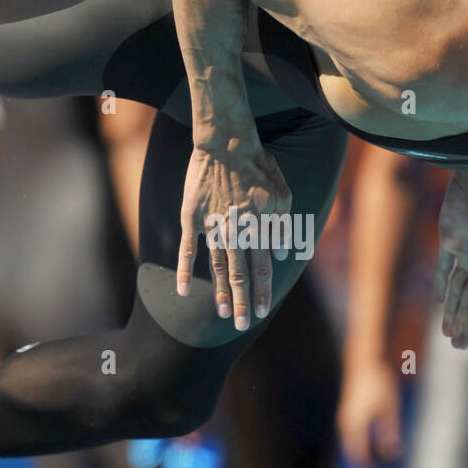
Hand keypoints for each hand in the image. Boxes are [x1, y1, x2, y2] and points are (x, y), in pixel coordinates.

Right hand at [177, 140, 291, 330]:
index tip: (260, 312)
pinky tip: (183, 290)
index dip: (261, 293)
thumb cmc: (259, 165)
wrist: (227, 142)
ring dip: (220, 292)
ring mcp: (214, 227)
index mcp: (260, 228)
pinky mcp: (193, 217)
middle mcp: (238, 233)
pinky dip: (185, 271)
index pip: (262, 270)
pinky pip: (188, 249)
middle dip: (241, 303)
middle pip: (241, 276)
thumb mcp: (283, 194)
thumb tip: (282, 253)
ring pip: (218, 267)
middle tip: (240, 325)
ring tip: (221, 313)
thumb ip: (283, 226)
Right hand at [337, 359, 403, 467]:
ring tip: (368, 466)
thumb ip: (390, 431)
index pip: (359, 452)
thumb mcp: (390, 407)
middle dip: (360, 464)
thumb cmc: (379, 382)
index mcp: (356, 422)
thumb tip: (393, 451)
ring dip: (357, 454)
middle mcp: (346, 422)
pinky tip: (365, 447)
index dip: (365, 467)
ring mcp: (344, 416)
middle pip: (351, 450)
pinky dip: (356, 444)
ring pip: (349, 442)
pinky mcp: (346, 412)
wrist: (364, 361)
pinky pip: (349, 435)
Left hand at [434, 175, 467, 348]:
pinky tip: (439, 301)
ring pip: (457, 289)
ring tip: (446, 331)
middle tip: (455, 345)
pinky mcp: (449, 243)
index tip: (462, 345)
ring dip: (452, 310)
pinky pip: (444, 268)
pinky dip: (441, 284)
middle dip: (463, 324)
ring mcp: (465, 255)